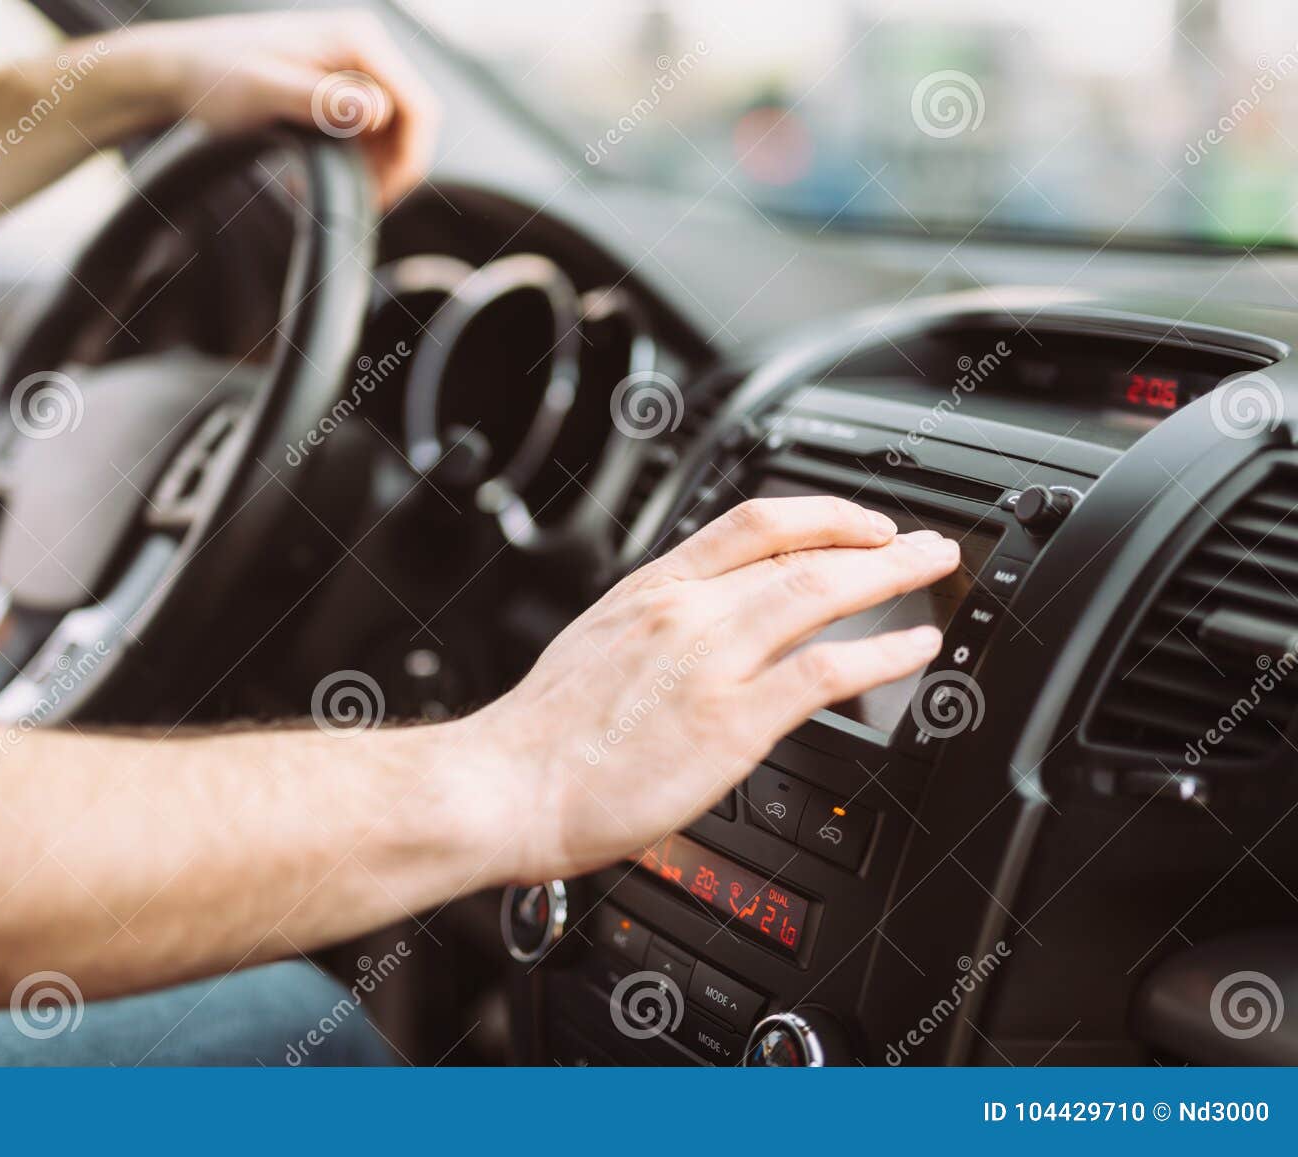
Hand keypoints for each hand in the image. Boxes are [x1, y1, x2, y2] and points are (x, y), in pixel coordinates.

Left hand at [109, 10, 437, 202]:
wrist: (183, 68)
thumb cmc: (216, 76)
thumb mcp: (265, 90)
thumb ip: (321, 100)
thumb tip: (376, 112)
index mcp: (356, 40)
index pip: (416, 106)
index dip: (409, 159)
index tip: (380, 196)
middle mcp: (363, 47)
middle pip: (410, 120)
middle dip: (392, 168)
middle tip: (359, 203)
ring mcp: (353, 66)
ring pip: (392, 131)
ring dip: (372, 168)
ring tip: (330, 190)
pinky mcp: (340, 86)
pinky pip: (368, 130)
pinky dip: (353, 160)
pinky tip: (319, 174)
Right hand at [461, 496, 958, 882]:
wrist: (503, 786)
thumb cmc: (539, 737)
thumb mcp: (594, 648)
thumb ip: (651, 630)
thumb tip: (693, 633)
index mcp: (650, 591)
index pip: (750, 524)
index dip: (819, 514)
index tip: (856, 523)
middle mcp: (684, 612)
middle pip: (800, 551)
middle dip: (874, 540)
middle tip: (920, 542)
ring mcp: (710, 662)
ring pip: (821, 593)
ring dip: (891, 576)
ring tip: (933, 571)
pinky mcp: (730, 721)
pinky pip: (827, 670)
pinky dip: (883, 653)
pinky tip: (914, 649)